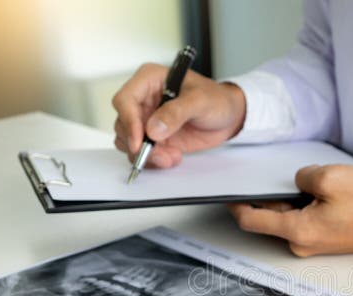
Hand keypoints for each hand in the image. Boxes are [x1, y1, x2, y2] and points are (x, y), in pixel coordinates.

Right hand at [111, 63, 245, 167]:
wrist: (229, 116)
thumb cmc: (217, 99)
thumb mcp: (200, 101)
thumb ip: (176, 113)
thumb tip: (153, 128)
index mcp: (149, 80)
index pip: (125, 100)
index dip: (128, 122)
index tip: (140, 142)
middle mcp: (144, 99)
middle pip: (123, 124)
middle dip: (139, 144)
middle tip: (161, 154)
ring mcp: (147, 119)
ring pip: (129, 141)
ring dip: (147, 154)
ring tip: (172, 156)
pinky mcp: (154, 137)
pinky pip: (142, 152)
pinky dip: (154, 160)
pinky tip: (173, 157)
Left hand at [228, 164, 352, 256]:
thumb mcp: (330, 178)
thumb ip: (302, 177)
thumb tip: (296, 182)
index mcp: (298, 231)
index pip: (253, 221)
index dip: (237, 206)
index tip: (228, 195)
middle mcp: (301, 243)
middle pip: (271, 218)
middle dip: (273, 196)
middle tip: (288, 178)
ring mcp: (312, 244)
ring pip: (288, 217)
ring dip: (294, 200)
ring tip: (318, 186)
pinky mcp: (323, 240)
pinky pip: (303, 221)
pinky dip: (306, 206)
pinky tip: (324, 195)